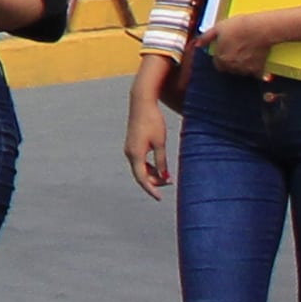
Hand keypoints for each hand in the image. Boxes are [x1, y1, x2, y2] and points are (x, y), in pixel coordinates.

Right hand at [126, 82, 175, 197]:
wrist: (141, 103)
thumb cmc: (153, 121)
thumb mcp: (160, 142)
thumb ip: (162, 161)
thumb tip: (164, 177)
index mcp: (136, 154)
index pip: (142, 178)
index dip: (151, 190)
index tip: (159, 199)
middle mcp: (129, 153)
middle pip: (140, 175)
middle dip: (154, 182)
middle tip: (171, 182)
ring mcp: (129, 149)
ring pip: (139, 169)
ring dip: (152, 175)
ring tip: (167, 176)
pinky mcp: (132, 145)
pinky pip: (139, 162)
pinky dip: (148, 167)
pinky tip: (159, 167)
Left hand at [196, 14, 270, 78]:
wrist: (261, 29)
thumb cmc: (239, 26)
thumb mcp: (218, 28)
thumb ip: (206, 38)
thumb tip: (197, 44)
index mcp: (221, 58)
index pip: (218, 64)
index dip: (221, 57)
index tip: (226, 51)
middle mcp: (232, 67)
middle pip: (229, 68)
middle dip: (231, 62)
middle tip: (237, 50)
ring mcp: (245, 69)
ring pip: (241, 71)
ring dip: (242, 66)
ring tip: (246, 53)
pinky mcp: (258, 70)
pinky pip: (255, 74)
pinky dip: (255, 70)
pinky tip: (256, 60)